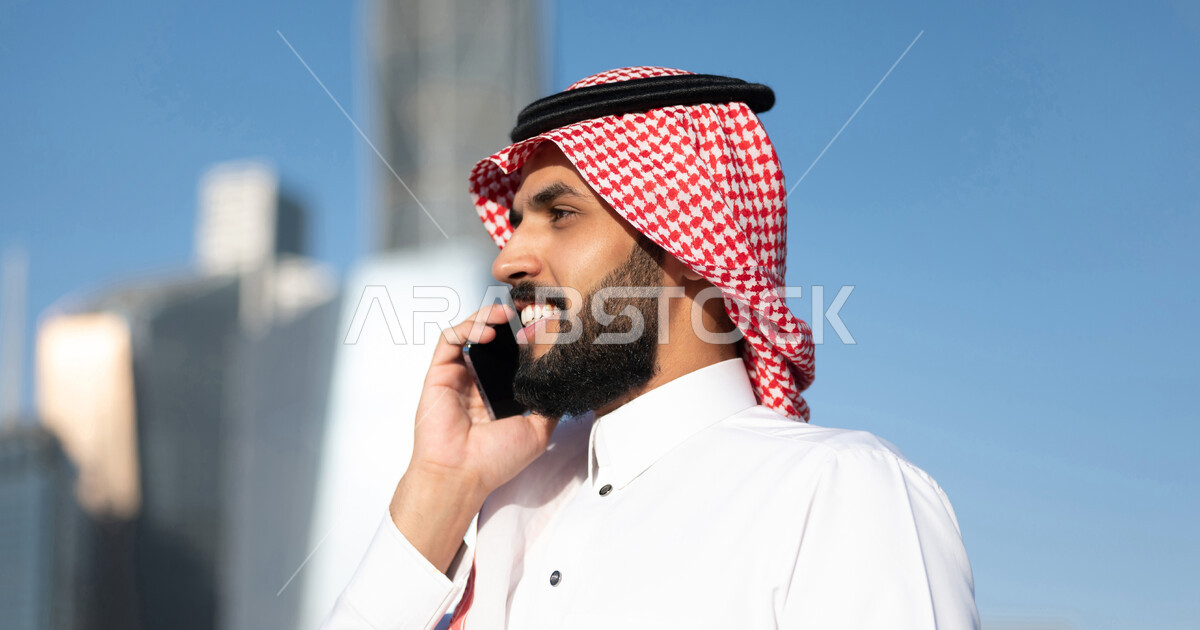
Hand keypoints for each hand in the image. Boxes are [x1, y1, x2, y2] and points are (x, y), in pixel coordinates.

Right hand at [391, 304, 558, 571]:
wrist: (462, 474)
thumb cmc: (495, 460)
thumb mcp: (538, 431)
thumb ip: (549, 404)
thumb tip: (564, 381)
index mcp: (502, 392)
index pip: (515, 354)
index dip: (529, 336)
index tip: (548, 324)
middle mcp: (480, 380)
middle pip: (495, 338)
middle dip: (510, 321)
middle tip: (528, 310)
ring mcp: (460, 375)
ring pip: (473, 333)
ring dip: (488, 317)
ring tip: (506, 314)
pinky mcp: (440, 372)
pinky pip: (450, 340)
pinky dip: (468, 329)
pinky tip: (487, 332)